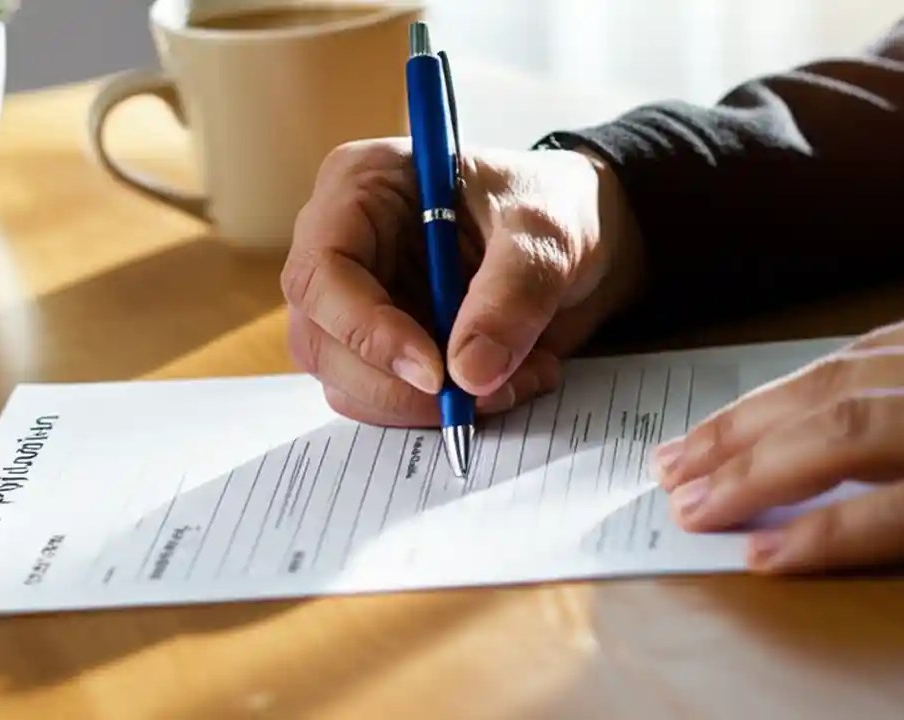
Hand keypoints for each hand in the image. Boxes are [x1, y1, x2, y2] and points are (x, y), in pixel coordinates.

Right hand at [282, 139, 642, 425]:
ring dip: (428, 406)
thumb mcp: (547, 233)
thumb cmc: (551, 206)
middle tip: (482, 395)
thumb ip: (512, 294)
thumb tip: (469, 373)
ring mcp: (356, 303)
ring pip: (347, 384)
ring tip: (517, 378)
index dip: (367, 331)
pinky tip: (508, 381)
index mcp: (361, 186)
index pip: (322, 273)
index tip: (435, 372)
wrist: (583, 237)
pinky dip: (444, 411)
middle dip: (400, 386)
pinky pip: (387, 400)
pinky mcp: (382, 349)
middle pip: (320, 341)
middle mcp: (343, 247)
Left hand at [653, 289, 903, 573]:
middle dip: (737, 432)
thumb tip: (880, 410)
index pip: (848, 359)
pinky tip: (773, 554)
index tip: (705, 429)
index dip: (765, 398)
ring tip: (692, 503)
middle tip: (670, 470)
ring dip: (757, 470)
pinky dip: (832, 531)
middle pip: (829, 388)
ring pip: (852, 432)